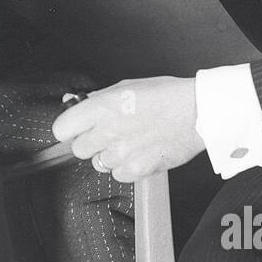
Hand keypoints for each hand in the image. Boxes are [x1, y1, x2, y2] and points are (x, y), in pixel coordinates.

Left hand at [51, 77, 203, 183]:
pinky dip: (127, 168)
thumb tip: (73, 102)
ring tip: (131, 142)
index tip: (76, 128)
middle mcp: (109, 131)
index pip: (62, 129)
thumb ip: (97, 98)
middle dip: (90, 142)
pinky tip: (140, 153)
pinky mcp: (138, 169)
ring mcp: (123, 153)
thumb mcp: (126, 86)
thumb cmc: (167, 96)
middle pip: (79, 149)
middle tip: (108, 134)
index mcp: (102, 107)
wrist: (200, 112)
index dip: (70, 128)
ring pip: (99, 164)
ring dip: (111, 156)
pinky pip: (119, 175)